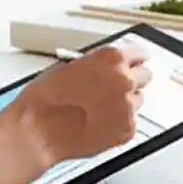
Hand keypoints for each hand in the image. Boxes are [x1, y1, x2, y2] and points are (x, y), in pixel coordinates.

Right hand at [10, 44, 152, 167]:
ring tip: (99, 110)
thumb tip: (106, 68)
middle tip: (114, 90)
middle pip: (145, 76)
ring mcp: (127, 106)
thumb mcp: (70, 66)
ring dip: (124, 103)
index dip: (135, 60)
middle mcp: (124, 80)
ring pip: (138, 100)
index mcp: (112, 58)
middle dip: (131, 81)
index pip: (140, 53)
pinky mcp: (126, 129)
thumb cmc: (46, 99)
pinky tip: (98, 124)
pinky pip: (130, 122)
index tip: (135, 64)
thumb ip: (97, 65)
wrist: (37, 130)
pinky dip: (118, 124)